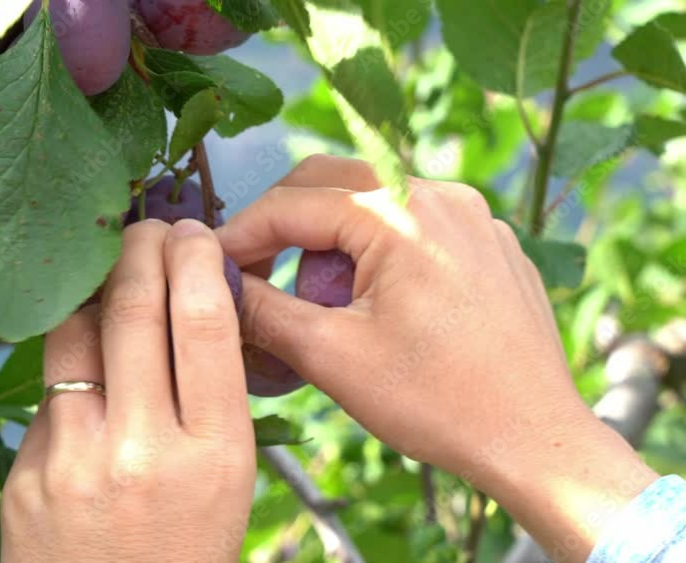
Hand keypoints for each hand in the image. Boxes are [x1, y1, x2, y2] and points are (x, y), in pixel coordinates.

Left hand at [2, 219, 254, 561]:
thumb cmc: (186, 546)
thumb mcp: (229, 477)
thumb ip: (209, 394)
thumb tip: (185, 297)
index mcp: (214, 454)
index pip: (203, 321)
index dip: (195, 257)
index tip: (192, 232)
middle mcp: (141, 451)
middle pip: (133, 309)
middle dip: (140, 247)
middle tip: (147, 226)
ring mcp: (72, 462)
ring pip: (73, 332)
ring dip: (93, 286)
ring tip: (108, 269)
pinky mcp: (23, 473)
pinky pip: (48, 391)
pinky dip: (71, 365)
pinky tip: (86, 369)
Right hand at [217, 155, 656, 561]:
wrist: (536, 440)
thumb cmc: (438, 402)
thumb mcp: (331, 357)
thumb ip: (260, 309)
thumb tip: (214, 283)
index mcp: (398, 214)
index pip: (289, 204)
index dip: (239, 235)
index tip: (208, 266)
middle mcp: (441, 195)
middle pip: (329, 183)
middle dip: (282, 228)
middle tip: (253, 276)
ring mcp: (473, 215)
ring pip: (370, 202)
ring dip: (330, 242)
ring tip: (325, 307)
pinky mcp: (491, 241)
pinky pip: (414, 224)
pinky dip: (376, 251)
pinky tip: (375, 308)